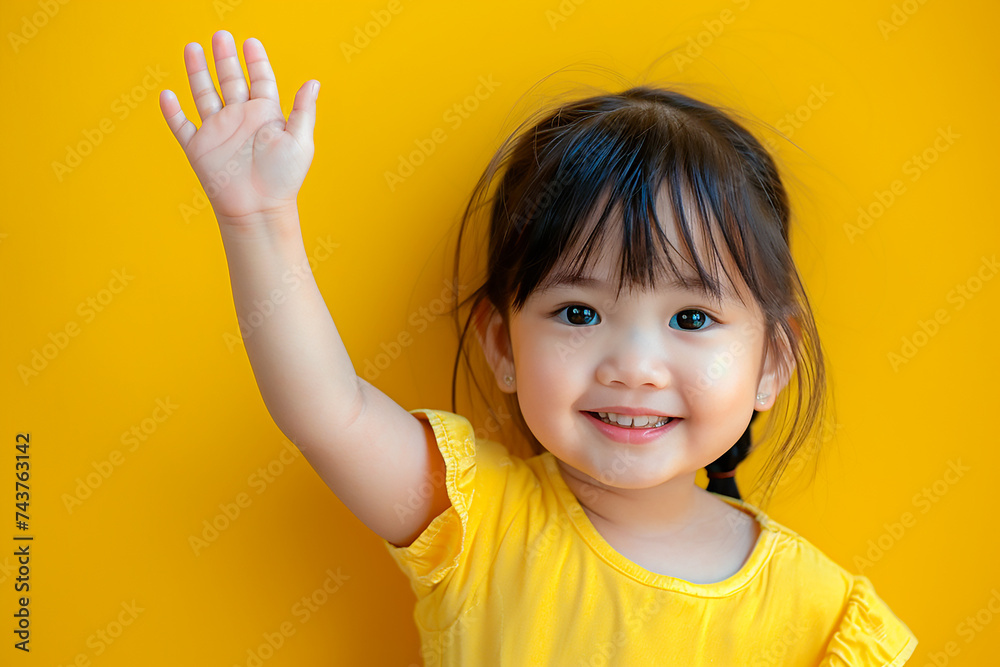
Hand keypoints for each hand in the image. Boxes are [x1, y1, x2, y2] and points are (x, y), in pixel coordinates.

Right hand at [159, 30, 318, 224]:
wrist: (258, 209)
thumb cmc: (284, 179)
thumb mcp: (300, 141)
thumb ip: (304, 111)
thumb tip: (313, 82)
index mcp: (265, 115)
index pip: (260, 80)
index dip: (256, 61)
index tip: (250, 42)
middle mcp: (240, 119)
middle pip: (230, 80)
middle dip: (224, 58)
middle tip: (220, 35)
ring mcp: (218, 131)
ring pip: (204, 94)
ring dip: (197, 72)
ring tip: (192, 47)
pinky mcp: (198, 148)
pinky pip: (181, 126)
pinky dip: (172, 111)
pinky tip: (167, 94)